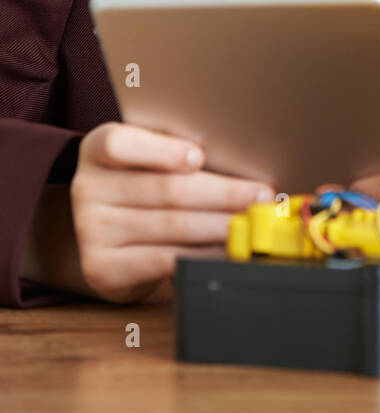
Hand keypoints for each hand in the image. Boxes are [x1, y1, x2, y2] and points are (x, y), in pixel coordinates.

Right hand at [70, 122, 274, 302]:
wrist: (103, 235)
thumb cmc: (140, 185)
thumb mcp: (147, 159)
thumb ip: (178, 153)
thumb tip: (242, 158)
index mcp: (97, 149)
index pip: (120, 144)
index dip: (162, 151)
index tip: (199, 157)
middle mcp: (87, 187)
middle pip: (166, 189)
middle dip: (222, 194)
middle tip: (260, 196)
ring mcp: (91, 231)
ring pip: (172, 226)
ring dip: (221, 225)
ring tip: (252, 223)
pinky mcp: (101, 268)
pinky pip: (164, 260)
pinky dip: (203, 254)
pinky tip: (228, 249)